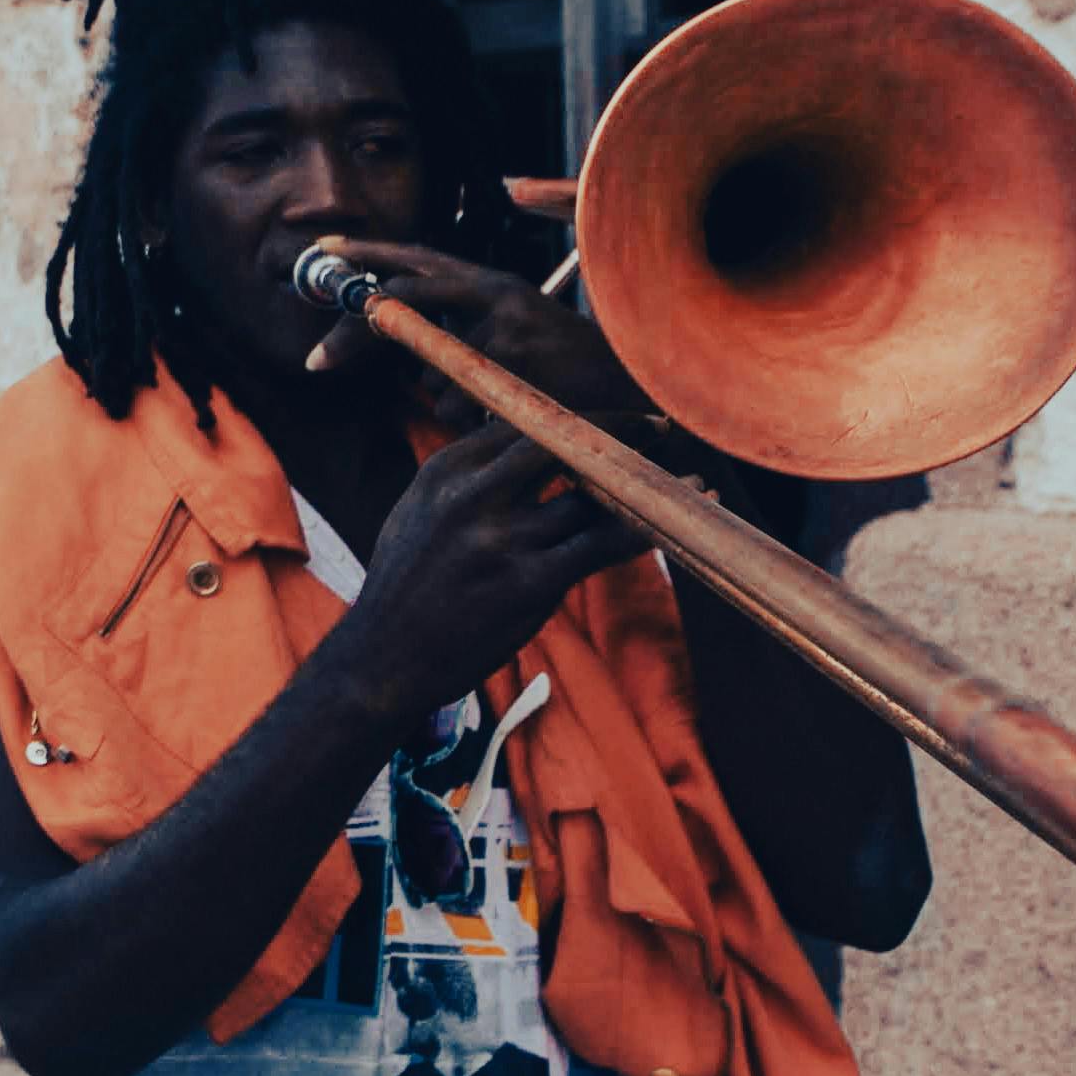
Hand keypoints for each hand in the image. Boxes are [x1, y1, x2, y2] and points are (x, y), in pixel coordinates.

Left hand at [304, 237, 643, 426]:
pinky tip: (513, 415)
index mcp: (491, 282)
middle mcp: (495, 292)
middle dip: (352, 334)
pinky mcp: (513, 362)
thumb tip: (396, 335)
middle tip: (314, 363)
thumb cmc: (567, 373)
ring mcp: (504, 325)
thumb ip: (459, 328)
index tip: (321, 250)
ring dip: (446, 400)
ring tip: (499, 403)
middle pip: (400, 301)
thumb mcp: (513, 333)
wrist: (635, 391)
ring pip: (430, 372)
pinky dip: (473, 421)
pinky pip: (458, 405)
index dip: (366, 253)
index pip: (417, 257)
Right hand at [336, 420, 649, 721]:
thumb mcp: (419, 509)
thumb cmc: (406, 585)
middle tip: (662, 429)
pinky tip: (676, 526)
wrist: (383, 659)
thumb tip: (518, 443)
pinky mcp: (530, 584)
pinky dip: (643, 533)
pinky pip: (601, 547)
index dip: (581, 416)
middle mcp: (476, 495)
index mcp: (449, 469)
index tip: (617, 415)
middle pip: (565, 443)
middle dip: (620, 432)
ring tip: (692, 481)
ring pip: (592, 497)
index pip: (527, 420)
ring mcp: (504, 539)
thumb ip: (467, 474)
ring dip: (647, 486)